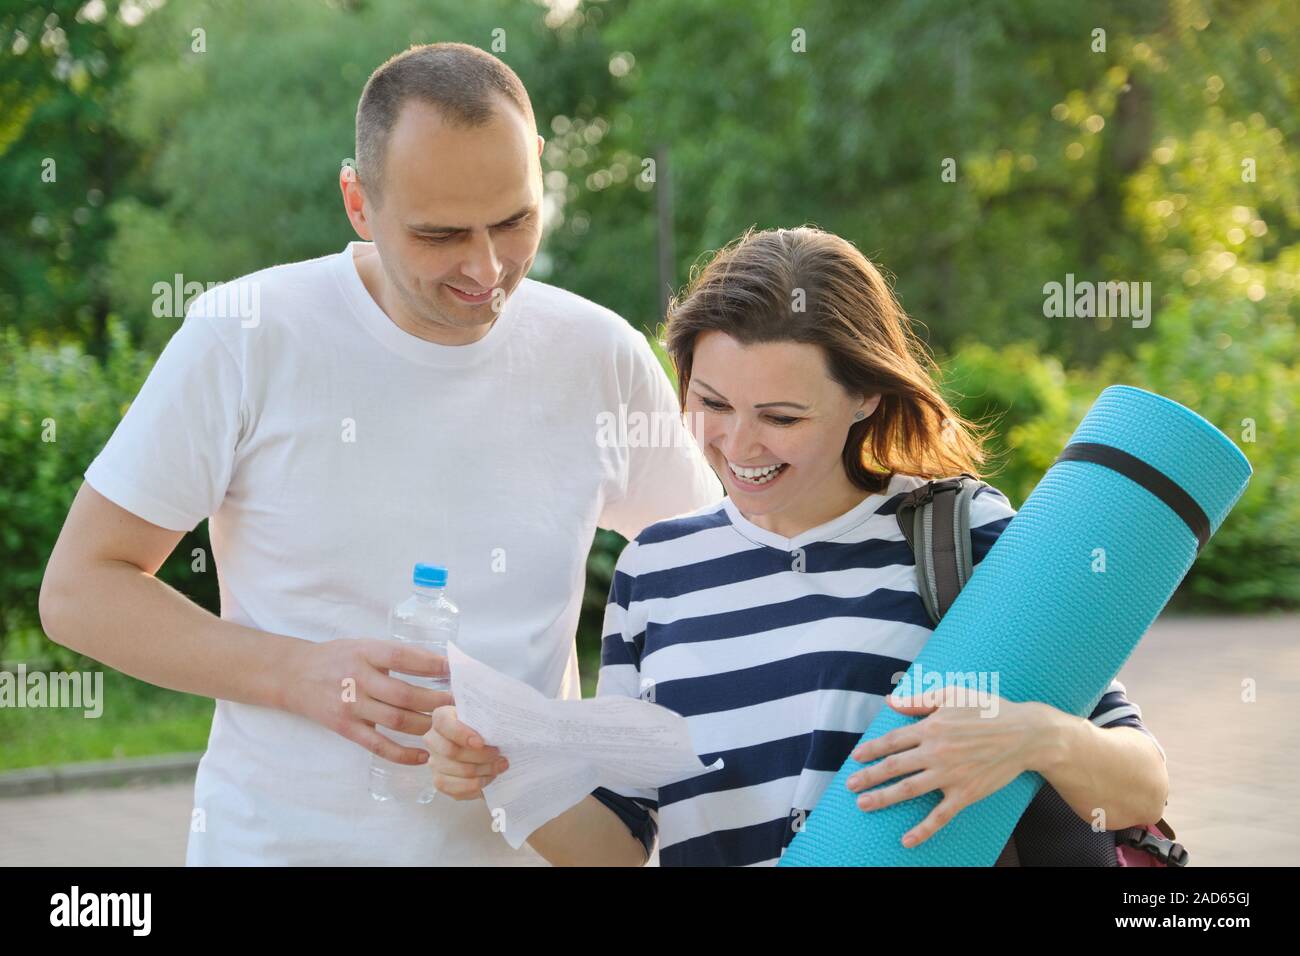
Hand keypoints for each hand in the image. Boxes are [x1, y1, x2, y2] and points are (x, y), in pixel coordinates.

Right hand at [281, 637, 451, 764]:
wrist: (294, 675)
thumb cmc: (336, 658)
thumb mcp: (362, 645)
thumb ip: (393, 654)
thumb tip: (438, 662)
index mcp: (364, 653)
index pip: (403, 657)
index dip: (431, 664)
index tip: (455, 670)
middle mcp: (357, 679)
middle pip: (404, 694)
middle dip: (436, 701)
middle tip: (458, 704)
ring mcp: (351, 707)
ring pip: (396, 721)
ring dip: (426, 725)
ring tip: (447, 726)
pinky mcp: (346, 729)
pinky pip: (378, 746)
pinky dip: (403, 754)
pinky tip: (423, 756)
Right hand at [424, 705, 508, 799]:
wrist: (483, 746)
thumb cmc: (483, 728)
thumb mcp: (484, 717)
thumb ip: (487, 719)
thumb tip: (498, 730)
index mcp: (441, 717)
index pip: (444, 724)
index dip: (462, 734)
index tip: (481, 742)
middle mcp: (433, 739)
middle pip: (452, 751)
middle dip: (481, 755)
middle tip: (498, 754)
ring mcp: (435, 762)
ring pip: (459, 771)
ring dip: (484, 770)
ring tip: (499, 765)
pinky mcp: (440, 782)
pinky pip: (458, 789)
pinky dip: (478, 784)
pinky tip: (489, 777)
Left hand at [844, 688, 1053, 848]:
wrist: (1026, 734)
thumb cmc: (989, 709)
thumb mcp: (952, 695)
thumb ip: (918, 701)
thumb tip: (889, 701)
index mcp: (932, 726)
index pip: (893, 740)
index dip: (872, 749)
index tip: (855, 757)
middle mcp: (936, 751)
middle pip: (895, 766)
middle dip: (869, 776)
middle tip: (850, 785)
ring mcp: (950, 775)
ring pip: (909, 789)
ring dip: (884, 798)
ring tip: (864, 804)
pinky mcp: (966, 793)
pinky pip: (940, 815)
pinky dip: (923, 829)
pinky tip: (906, 840)